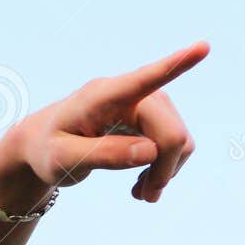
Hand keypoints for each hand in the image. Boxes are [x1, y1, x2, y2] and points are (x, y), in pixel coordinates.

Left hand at [0, 41, 209, 208]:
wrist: (42, 147)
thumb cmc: (47, 150)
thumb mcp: (64, 159)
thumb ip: (104, 154)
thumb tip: (150, 151)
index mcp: (103, 97)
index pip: (144, 79)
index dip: (177, 64)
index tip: (202, 47)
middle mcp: (130, 95)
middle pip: (169, 130)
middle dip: (164, 166)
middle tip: (146, 197)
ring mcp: (143, 106)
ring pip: (177, 139)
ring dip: (165, 170)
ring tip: (141, 194)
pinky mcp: (148, 120)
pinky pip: (172, 145)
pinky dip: (163, 167)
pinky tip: (144, 185)